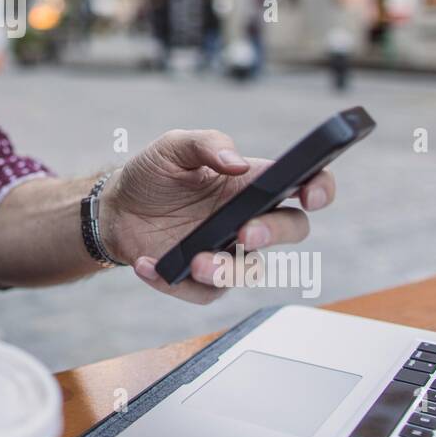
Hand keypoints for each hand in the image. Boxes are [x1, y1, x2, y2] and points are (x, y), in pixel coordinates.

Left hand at [103, 130, 335, 303]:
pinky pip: (205, 292)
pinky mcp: (201, 278)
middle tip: (246, 232)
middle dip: (276, 233)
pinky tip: (150, 265)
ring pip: (251, 271)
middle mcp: (247, 218)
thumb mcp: (173, 146)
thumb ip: (206, 144)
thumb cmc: (152, 174)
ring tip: (194, 261)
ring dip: (226, 269)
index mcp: (250, 183)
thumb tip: (237, 163)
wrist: (115, 208)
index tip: (310, 194)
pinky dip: (175, 283)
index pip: (303, 184)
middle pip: (292, 230)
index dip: (320, 189)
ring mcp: (227, 250)